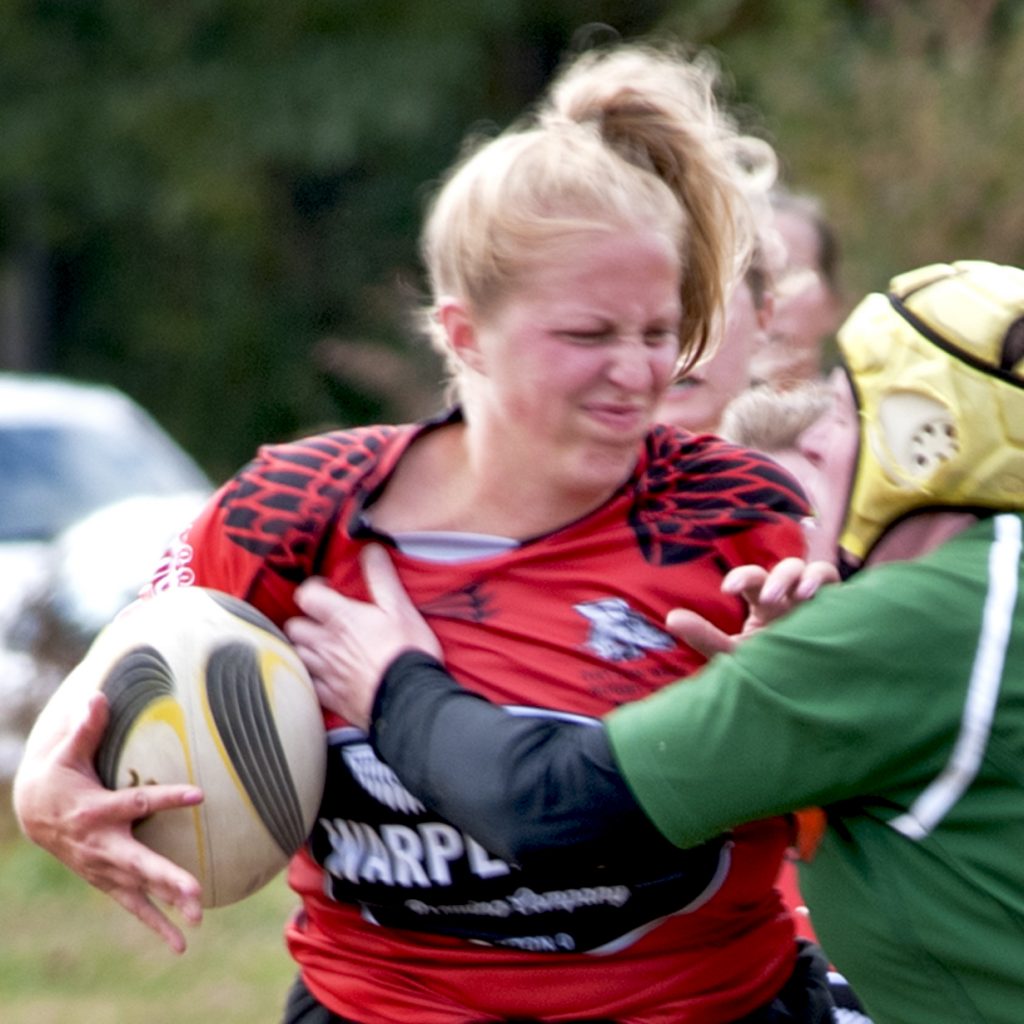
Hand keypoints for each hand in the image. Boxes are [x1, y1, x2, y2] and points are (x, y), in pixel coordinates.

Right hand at [13, 689, 203, 952]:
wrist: (31, 812)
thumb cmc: (58, 773)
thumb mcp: (65, 751)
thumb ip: (85, 727)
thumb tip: (98, 695)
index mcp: (95, 810)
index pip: (137, 802)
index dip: (167, 798)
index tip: (200, 795)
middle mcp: (100, 845)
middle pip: (139, 863)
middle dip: (167, 878)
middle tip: (196, 893)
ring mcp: (103, 868)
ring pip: (138, 891)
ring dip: (165, 907)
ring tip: (196, 922)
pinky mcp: (106, 880)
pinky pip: (132, 906)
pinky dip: (155, 924)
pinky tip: (181, 944)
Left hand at [286, 544, 442, 729]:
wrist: (409, 700)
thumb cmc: (407, 651)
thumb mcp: (400, 608)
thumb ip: (381, 577)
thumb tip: (370, 548)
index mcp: (341, 618)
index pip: (306, 595)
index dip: (313, 589)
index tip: (326, 590)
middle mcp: (325, 644)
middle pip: (294, 627)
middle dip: (304, 621)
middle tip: (321, 621)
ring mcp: (325, 673)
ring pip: (296, 654)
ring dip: (304, 649)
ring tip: (320, 647)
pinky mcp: (330, 698)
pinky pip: (307, 684)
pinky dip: (310, 678)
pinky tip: (323, 676)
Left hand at [666, 557, 838, 659]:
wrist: (801, 698)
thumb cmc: (767, 671)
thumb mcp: (734, 654)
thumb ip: (704, 637)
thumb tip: (671, 618)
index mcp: (765, 604)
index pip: (752, 578)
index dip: (741, 577)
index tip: (726, 589)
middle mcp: (791, 598)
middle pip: (785, 568)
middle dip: (775, 577)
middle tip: (766, 598)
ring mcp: (816, 603)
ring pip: (813, 570)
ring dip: (802, 577)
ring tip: (797, 595)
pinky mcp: (836, 611)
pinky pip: (835, 584)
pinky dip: (824, 582)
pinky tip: (815, 598)